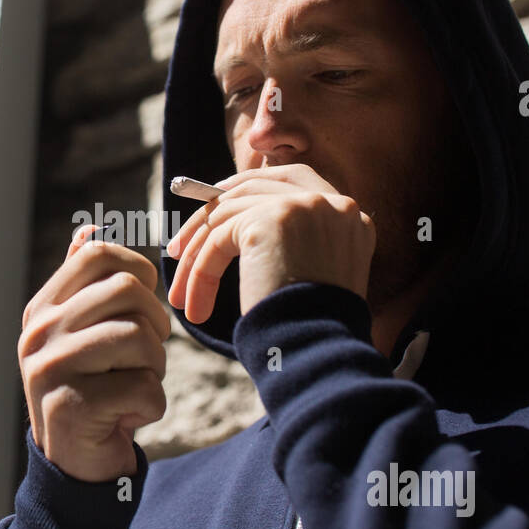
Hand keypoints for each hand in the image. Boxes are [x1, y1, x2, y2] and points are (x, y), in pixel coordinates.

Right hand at [18, 224, 170, 482]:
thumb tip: (89, 228)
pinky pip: (144, 389)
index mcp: (42, 309)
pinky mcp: (73, 408)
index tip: (140, 308)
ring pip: (139, 339)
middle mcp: (39, 333)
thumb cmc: (90, 389)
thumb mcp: (82, 333)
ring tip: (135, 388)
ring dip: (155, 368)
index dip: (137, 273)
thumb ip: (84, 284)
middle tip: (145, 356)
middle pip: (127, 291)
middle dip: (154, 325)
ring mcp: (51, 369)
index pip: (98, 253)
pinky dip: (151, 407)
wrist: (74, 464)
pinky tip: (128, 418)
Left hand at [165, 163, 374, 323]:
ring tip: (181, 296)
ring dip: (196, 258)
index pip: (293, 179)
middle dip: (210, 215)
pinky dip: (200, 273)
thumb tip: (242, 234)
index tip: (218, 201)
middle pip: (253, 189)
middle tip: (180, 247)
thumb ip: (296, 245)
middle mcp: (330, 203)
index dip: (249, 186)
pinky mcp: (271, 220)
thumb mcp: (316, 276)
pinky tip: (194, 306)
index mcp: (348, 214)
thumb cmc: (316, 331)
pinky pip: (218, 240)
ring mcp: (302, 206)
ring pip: (228, 218)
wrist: (322, 350)